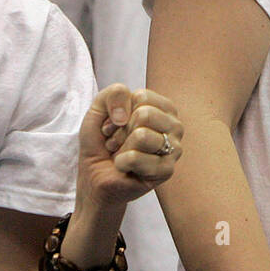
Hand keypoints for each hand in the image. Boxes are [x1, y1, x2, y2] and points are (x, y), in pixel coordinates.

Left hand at [76, 83, 183, 210]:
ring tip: (123, 154)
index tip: (117, 124)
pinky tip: (126, 168)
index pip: (141, 97)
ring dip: (121, 147)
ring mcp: (174, 149)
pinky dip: (121, 163)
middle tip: (119, 142)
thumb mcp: (100, 109)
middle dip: (122, 131)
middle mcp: (175, 126)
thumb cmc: (102, 143)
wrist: (94, 177)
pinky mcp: (167, 170)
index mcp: (164, 107)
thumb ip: (114, 93)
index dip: (120, 111)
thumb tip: (125, 115)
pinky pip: (135, 158)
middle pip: (144, 114)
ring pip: (141, 136)